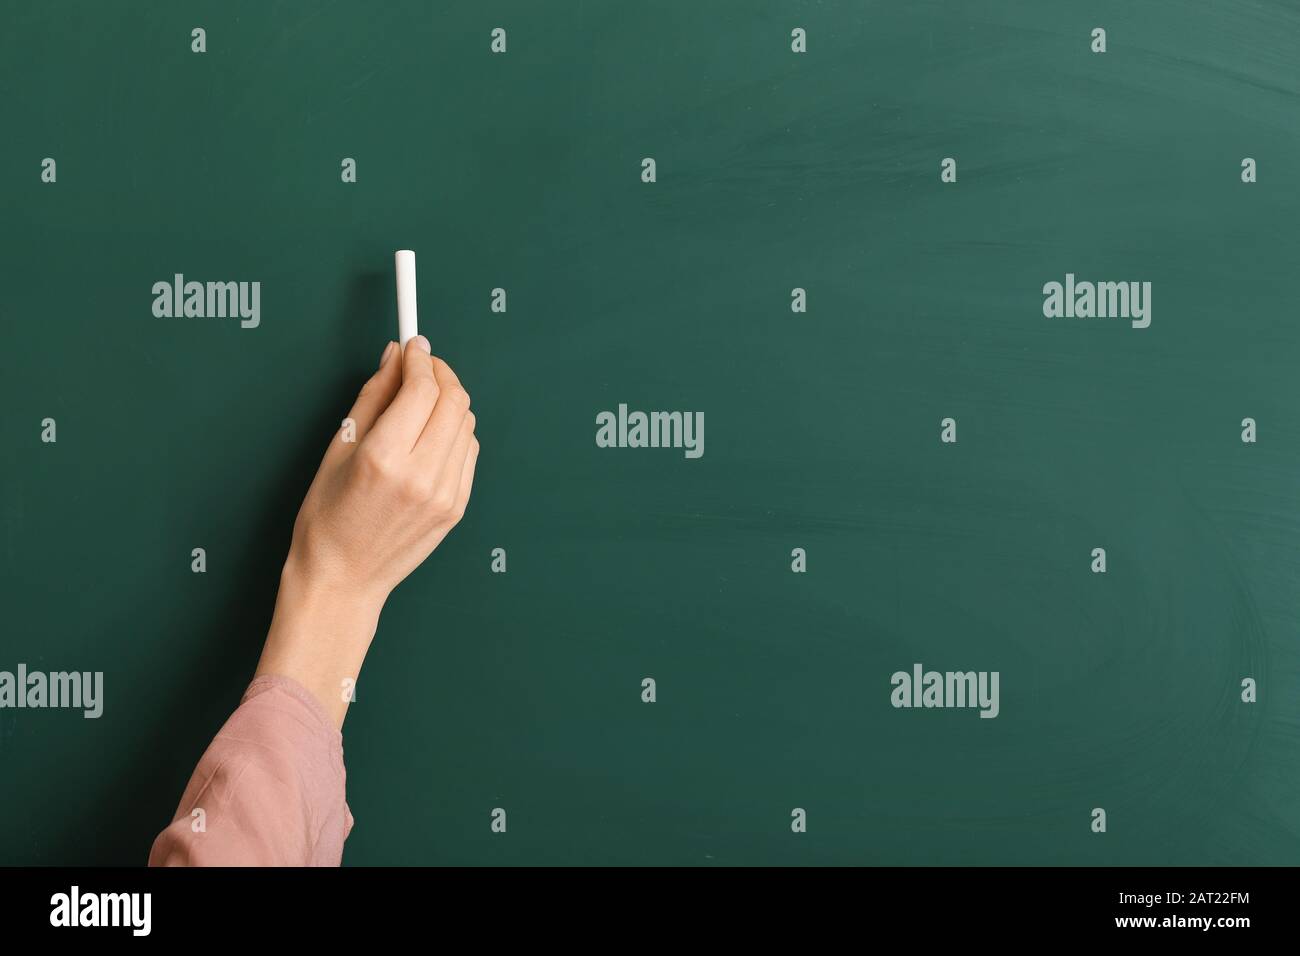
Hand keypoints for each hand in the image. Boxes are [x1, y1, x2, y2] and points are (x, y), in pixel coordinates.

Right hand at [256, 335, 479, 724]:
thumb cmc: (328, 516)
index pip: (422, 388)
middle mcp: (422, 475)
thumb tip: (394, 357)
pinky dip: (456, 432)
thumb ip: (372, 397)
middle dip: (440, 374)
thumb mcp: (338, 449)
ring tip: (423, 401)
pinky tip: (432, 435)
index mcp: (385, 457)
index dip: (420, 358)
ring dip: (450, 401)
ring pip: (467, 424)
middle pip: (453, 401)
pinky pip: (469, 452)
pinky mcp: (458, 507)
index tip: (413, 345)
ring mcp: (446, 494)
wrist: (344, 578)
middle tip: (421, 365)